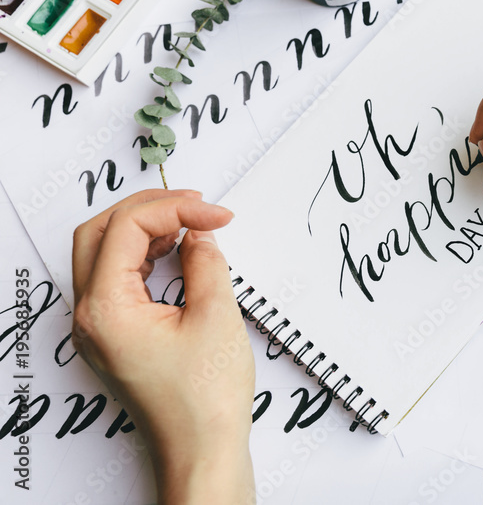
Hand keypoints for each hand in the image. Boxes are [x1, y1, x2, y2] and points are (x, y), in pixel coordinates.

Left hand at [72, 189, 254, 503]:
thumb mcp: (216, 317)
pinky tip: (178, 254)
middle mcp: (92, 317)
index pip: (127, 229)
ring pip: (104, 253)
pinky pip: (118, 279)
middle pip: (100, 233)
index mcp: (107, 309)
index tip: (216, 214)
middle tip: (194, 204)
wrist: (202, 451)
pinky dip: (145, 256)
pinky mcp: (116, 336)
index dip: (175, 210)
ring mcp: (100, 328)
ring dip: (144, 230)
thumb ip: (205, 263)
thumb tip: (200, 235)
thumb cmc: (204, 402)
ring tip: (190, 224)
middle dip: (148, 208)